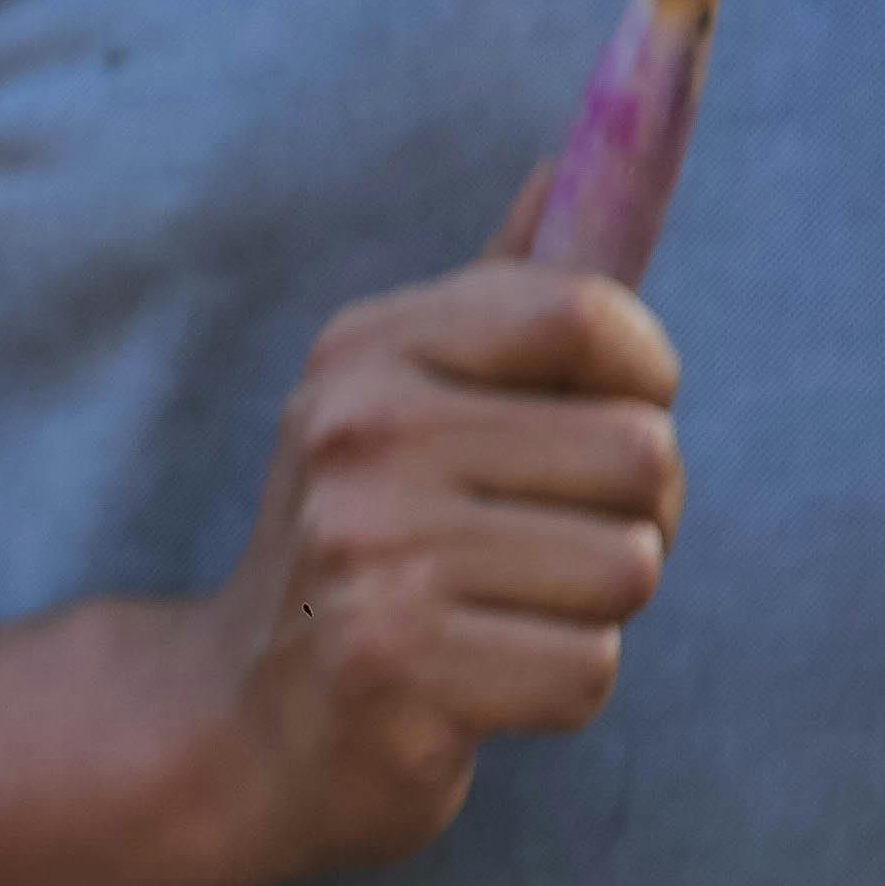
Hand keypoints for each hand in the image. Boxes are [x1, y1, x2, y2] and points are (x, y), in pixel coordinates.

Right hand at [191, 248, 680, 877]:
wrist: (241, 724)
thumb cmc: (365, 550)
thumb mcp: (406, 403)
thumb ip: (498, 299)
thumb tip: (558, 161)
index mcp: (366, 353)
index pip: (585, 314)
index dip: (642, 376)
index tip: (604, 414)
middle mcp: (357, 435)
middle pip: (643, 454)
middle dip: (628, 520)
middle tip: (530, 550)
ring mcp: (367, 551)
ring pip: (628, 569)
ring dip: (589, 612)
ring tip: (493, 615)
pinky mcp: (392, 666)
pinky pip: (586, 671)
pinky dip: (552, 693)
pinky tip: (471, 685)